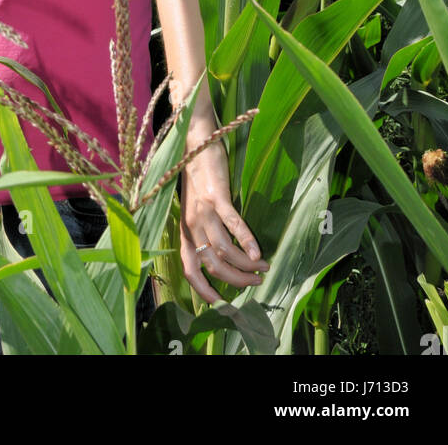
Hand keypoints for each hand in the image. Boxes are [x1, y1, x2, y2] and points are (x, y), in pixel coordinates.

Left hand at [177, 140, 269, 304]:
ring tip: (263, 266)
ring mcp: (203, 210)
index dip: (204, 291)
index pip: (189, 269)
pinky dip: (247, 241)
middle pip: (212, 265)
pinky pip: (233, 225)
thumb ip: (203, 230)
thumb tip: (221, 256)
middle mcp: (191, 224)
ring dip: (245, 264)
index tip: (223, 305)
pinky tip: (259, 251)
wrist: (195, 141)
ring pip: (223, 250)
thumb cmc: (198, 176)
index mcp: (185, 229)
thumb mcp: (195, 207)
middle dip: (236, 280)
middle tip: (256, 281)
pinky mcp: (216, 196)